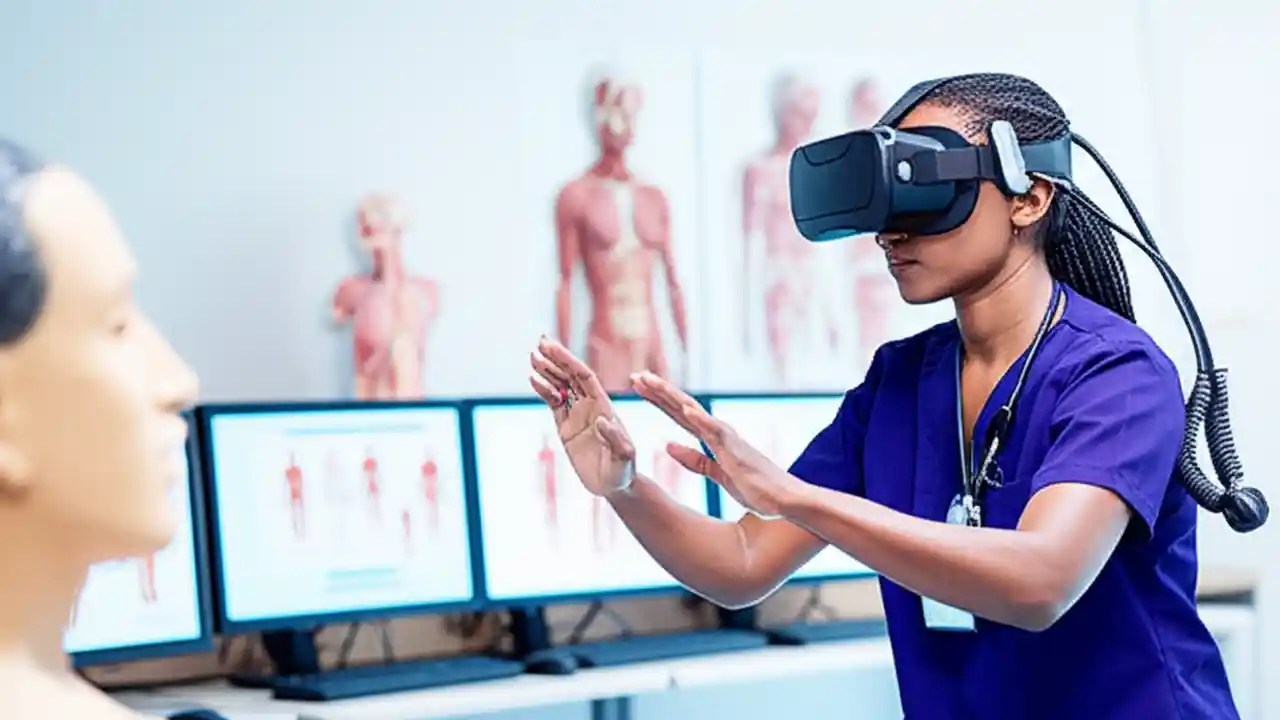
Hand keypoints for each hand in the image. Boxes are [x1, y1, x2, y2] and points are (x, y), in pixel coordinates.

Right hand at [529, 336, 635, 496]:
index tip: (553, 348)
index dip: (569, 361)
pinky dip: (544, 391)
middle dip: (556, 359)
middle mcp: (590, 406)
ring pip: (561, 386)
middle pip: (571, 376)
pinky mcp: (566, 427)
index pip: (584, 378)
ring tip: (533, 356)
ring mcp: (577, 415)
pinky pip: (554, 403)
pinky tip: (534, 380)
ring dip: (548, 371)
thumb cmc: (623, 471)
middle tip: (539, 342)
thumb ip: (616, 439)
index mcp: (604, 407)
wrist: (614, 486)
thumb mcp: (624, 457)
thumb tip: (603, 420)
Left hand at [630, 371, 801, 517]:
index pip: (680, 414)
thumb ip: (694, 460)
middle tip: (635, 375)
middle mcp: (719, 431)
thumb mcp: (717, 474)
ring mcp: (728, 438)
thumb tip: (668, 445)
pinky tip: (683, 408)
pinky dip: (699, 418)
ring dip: (671, 396)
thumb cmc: (756, 488)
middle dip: (658, 391)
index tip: (639, 387)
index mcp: (713, 438)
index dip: (659, 400)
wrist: (786, 501)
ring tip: (650, 381)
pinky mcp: (736, 450)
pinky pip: (715, 432)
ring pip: (693, 411)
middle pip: (682, 406)